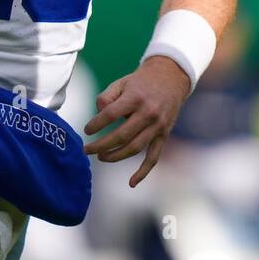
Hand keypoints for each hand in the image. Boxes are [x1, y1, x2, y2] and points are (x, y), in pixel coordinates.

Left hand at [84, 56, 189, 186]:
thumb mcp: (122, 82)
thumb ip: (106, 97)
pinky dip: (143, 171)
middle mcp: (148, 112)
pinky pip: (154, 156)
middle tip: (87, 150)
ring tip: (100, 157)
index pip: (110, 115)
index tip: (87, 129)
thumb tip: (98, 116)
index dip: (95, 124)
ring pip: (134, 148)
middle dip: (101, 145)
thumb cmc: (141, 82)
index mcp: (135, 97)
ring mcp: (158, 125)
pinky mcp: (164, 134)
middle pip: (121, 136)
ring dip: (115, 156)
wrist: (171, 77)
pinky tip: (131, 182)